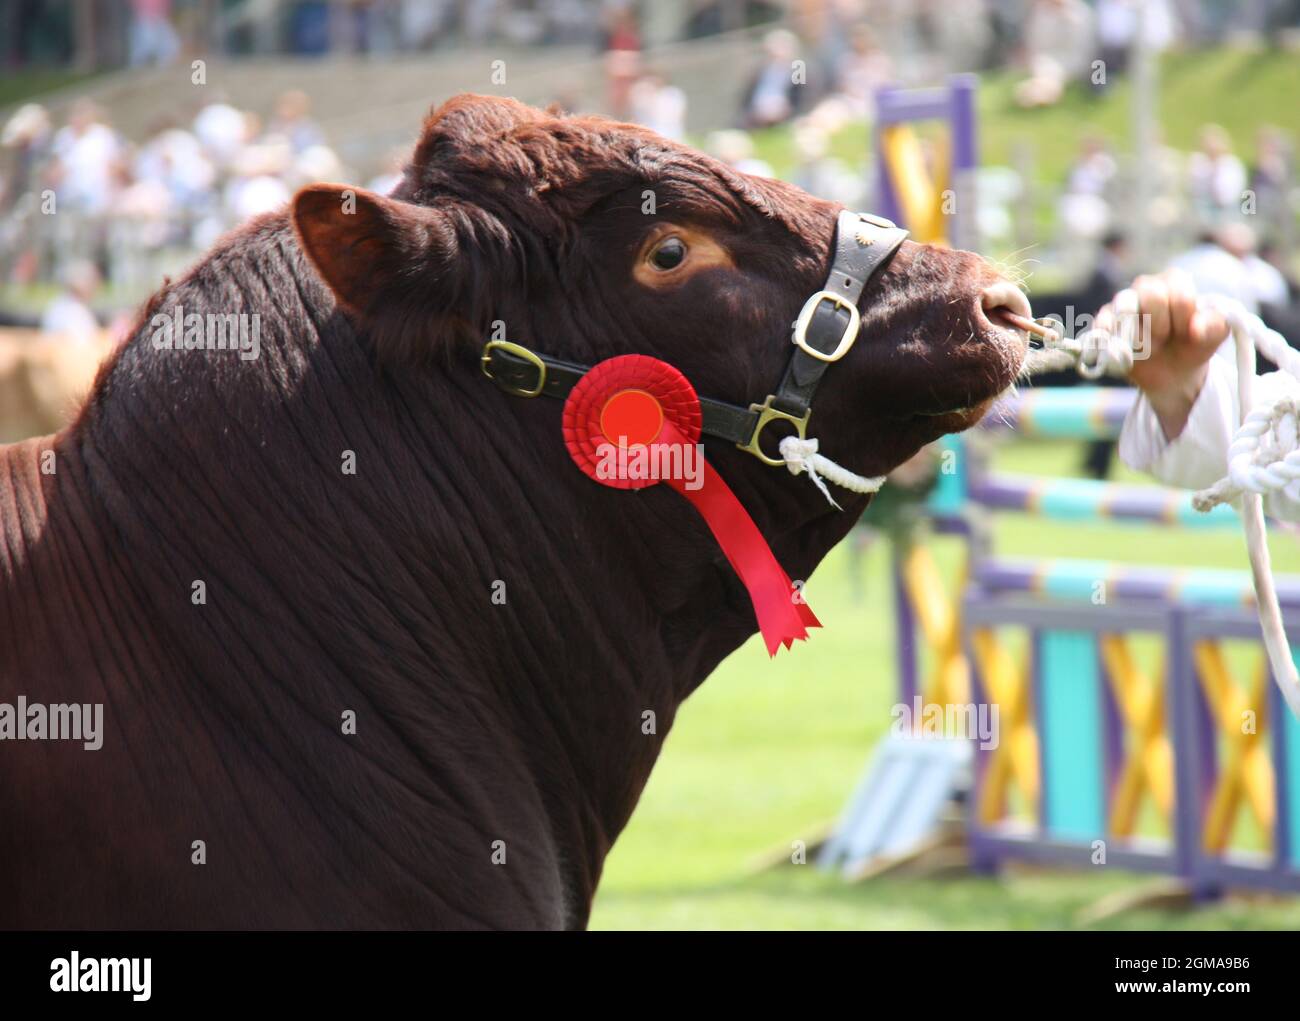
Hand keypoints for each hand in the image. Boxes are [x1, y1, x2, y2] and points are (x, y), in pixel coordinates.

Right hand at [1094, 269, 1228, 439]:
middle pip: (1150, 293)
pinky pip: (1102, 326)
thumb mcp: (1215, 336)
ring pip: (1123, 309)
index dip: (1184, 316)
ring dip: (1138, 336)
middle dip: (1160, 324)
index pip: (1178, 289)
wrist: (1173, 373)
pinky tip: (1126, 353)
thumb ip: (1214, 326)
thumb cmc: (1194, 345)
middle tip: (1164, 340)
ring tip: (1148, 350)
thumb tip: (1196, 328)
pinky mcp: (1104, 324)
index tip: (1188, 333)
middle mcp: (1145, 287)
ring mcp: (1122, 305)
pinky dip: (1112, 341)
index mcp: (1174, 282)